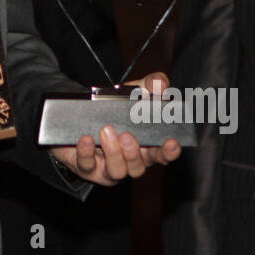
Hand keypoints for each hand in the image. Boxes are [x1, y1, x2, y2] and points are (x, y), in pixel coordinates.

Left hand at [49, 71, 182, 185]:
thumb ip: (152, 84)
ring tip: (106, 131)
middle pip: (138, 167)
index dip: (169, 152)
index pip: (162, 155)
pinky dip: (86, 152)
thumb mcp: (135, 91)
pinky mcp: (87, 167)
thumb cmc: (116, 107)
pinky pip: (87, 165)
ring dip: (112, 153)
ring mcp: (108, 166)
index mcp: (146, 147)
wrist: (83, 113)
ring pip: (116, 170)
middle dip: (133, 153)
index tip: (171, 143)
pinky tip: (86, 138)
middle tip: (126, 135)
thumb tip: (162, 86)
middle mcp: (129, 161)